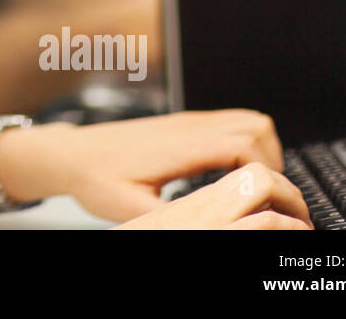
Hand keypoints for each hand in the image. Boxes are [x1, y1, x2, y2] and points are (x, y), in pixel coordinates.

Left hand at [0, 109, 295, 223]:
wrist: (71, 154)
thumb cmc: (95, 177)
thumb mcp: (131, 208)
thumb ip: (171, 219)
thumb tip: (204, 227)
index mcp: (180, 146)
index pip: (245, 145)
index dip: (268, 172)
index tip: (270, 198)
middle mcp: (187, 127)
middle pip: (257, 126)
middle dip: (274, 160)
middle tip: (266, 192)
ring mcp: (186, 121)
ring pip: (246, 118)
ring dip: (262, 148)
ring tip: (253, 182)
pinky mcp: (182, 123)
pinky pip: (229, 121)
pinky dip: (245, 141)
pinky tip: (231, 170)